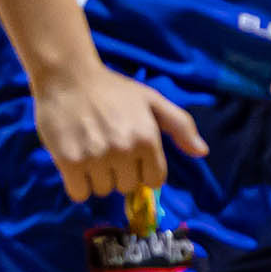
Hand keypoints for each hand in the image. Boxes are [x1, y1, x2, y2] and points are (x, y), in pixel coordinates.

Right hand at [33, 59, 208, 201]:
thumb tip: (202, 152)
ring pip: (103, 191)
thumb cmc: (114, 90)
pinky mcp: (69, 161)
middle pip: (127, 187)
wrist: (68, 78)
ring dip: (98, 179)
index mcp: (148, 138)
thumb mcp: (153, 101)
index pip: (154, 181)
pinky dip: (77, 185)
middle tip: (108, 152)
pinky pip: (79, 193)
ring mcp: (96, 156)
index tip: (133, 160)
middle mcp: (124, 149)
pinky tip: (76, 165)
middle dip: (120, 174)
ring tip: (91, 154)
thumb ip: (181, 126)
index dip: (144, 172)